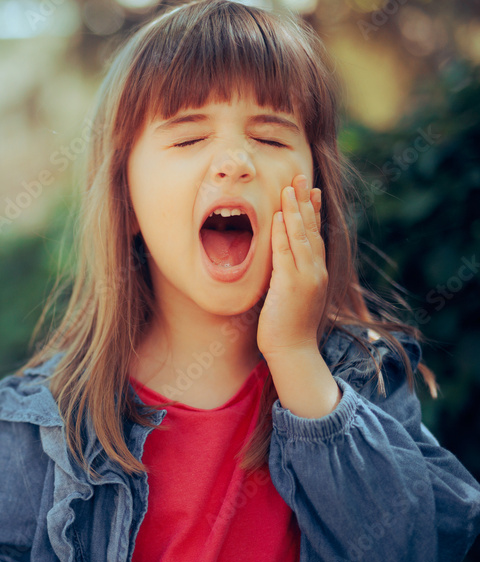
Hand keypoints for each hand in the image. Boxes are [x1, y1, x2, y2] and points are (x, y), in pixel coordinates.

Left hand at [256, 174, 326, 359]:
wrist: (292, 351)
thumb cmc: (287, 327)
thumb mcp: (290, 296)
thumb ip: (288, 277)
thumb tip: (279, 265)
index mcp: (316, 273)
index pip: (315, 235)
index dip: (312, 211)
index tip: (309, 189)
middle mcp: (315, 272)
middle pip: (311, 229)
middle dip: (305, 201)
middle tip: (300, 176)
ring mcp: (306, 278)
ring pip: (302, 237)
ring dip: (295, 210)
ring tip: (290, 187)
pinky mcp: (291, 286)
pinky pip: (287, 254)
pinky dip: (285, 234)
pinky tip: (282, 216)